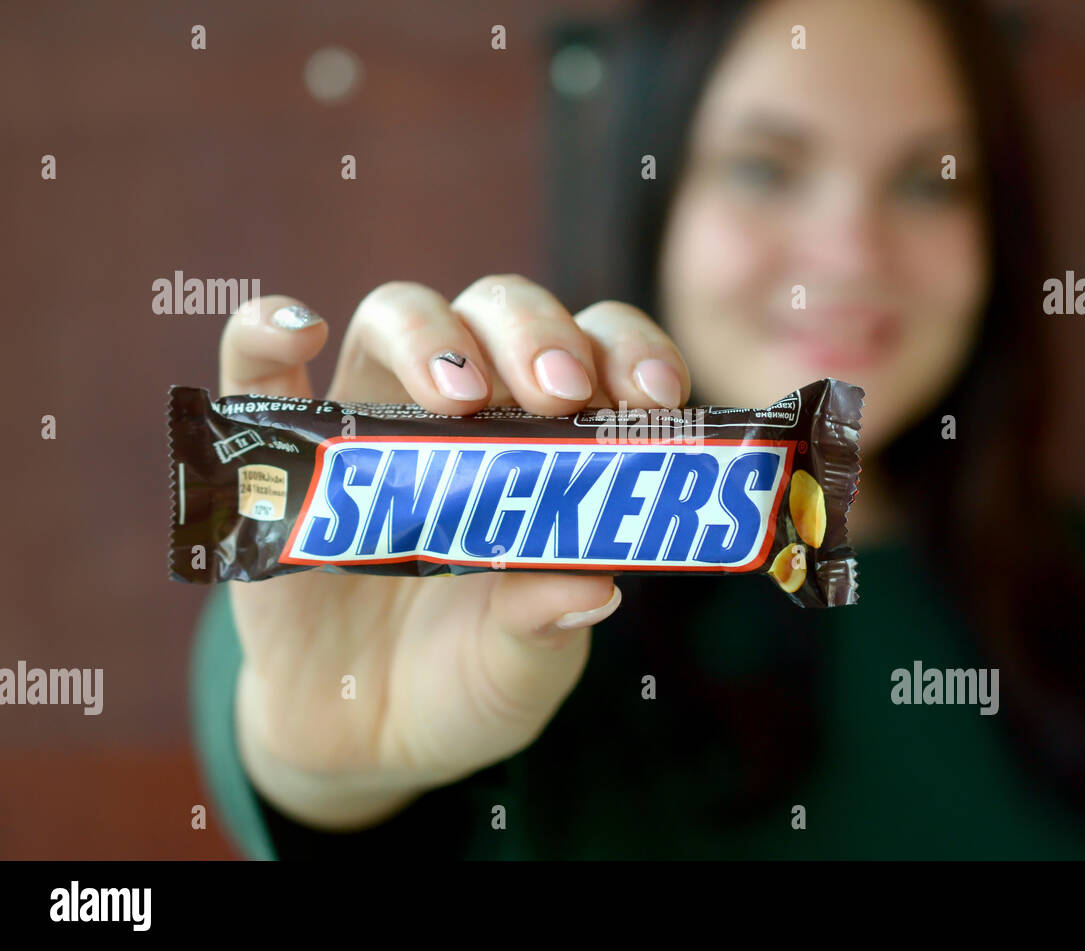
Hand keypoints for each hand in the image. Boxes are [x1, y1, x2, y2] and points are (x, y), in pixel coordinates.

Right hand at [219, 277, 689, 828]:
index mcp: (548, 445)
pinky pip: (256, 370)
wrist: (365, 742)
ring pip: (397, 316)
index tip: (655, 395)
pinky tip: (299, 331)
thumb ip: (547, 625)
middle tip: (560, 393)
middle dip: (537, 335)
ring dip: (433, 336)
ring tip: (459, 397)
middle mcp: (464, 413)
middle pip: (501, 313)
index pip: (597, 354)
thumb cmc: (467, 681)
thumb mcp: (521, 668)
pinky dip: (265, 333)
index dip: (630, 352)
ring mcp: (368, 423)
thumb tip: (594, 587)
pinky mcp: (278, 456)